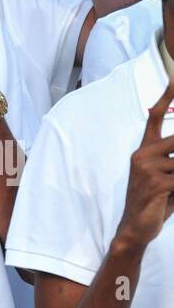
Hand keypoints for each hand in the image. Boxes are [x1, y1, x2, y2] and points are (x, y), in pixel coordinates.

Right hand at [118, 78, 173, 250]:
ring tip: (170, 189)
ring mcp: (148, 169)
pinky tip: (171, 197)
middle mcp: (142, 156)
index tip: (173, 78)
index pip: (153, 119)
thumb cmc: (156, 202)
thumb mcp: (169, 177)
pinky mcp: (156, 183)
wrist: (137, 229)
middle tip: (170, 174)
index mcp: (144, 152)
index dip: (165, 99)